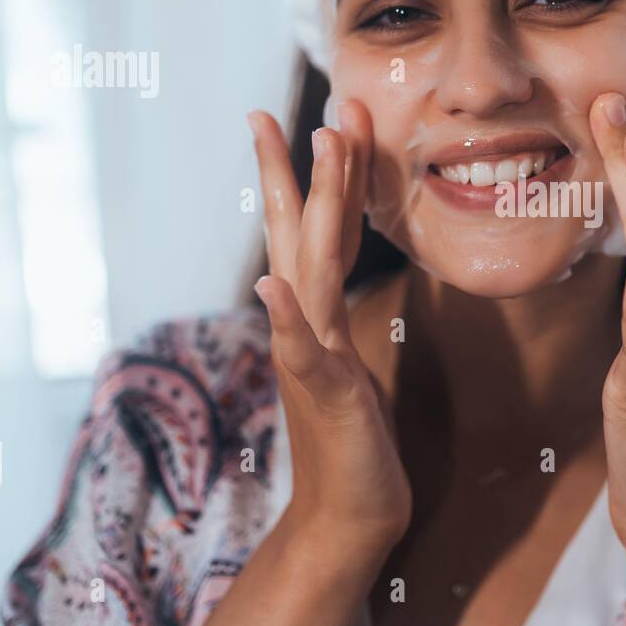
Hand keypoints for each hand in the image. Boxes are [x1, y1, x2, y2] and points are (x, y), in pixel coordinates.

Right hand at [248, 104, 411, 556]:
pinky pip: (303, 353)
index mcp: (319, 317)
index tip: (322, 116)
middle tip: (291, 104)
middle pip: (303, 232)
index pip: (317, 232)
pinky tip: (270, 286)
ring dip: (312, 204)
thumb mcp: (350, 371)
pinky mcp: (328, 399)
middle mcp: (308, 326)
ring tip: (313, 143)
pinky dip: (286, 319)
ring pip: (311, 267)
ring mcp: (313, 359)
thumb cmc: (356, 447)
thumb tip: (314, 289)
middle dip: (302, 166)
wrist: (349, 520)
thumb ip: (328, 325)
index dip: (319, 175)